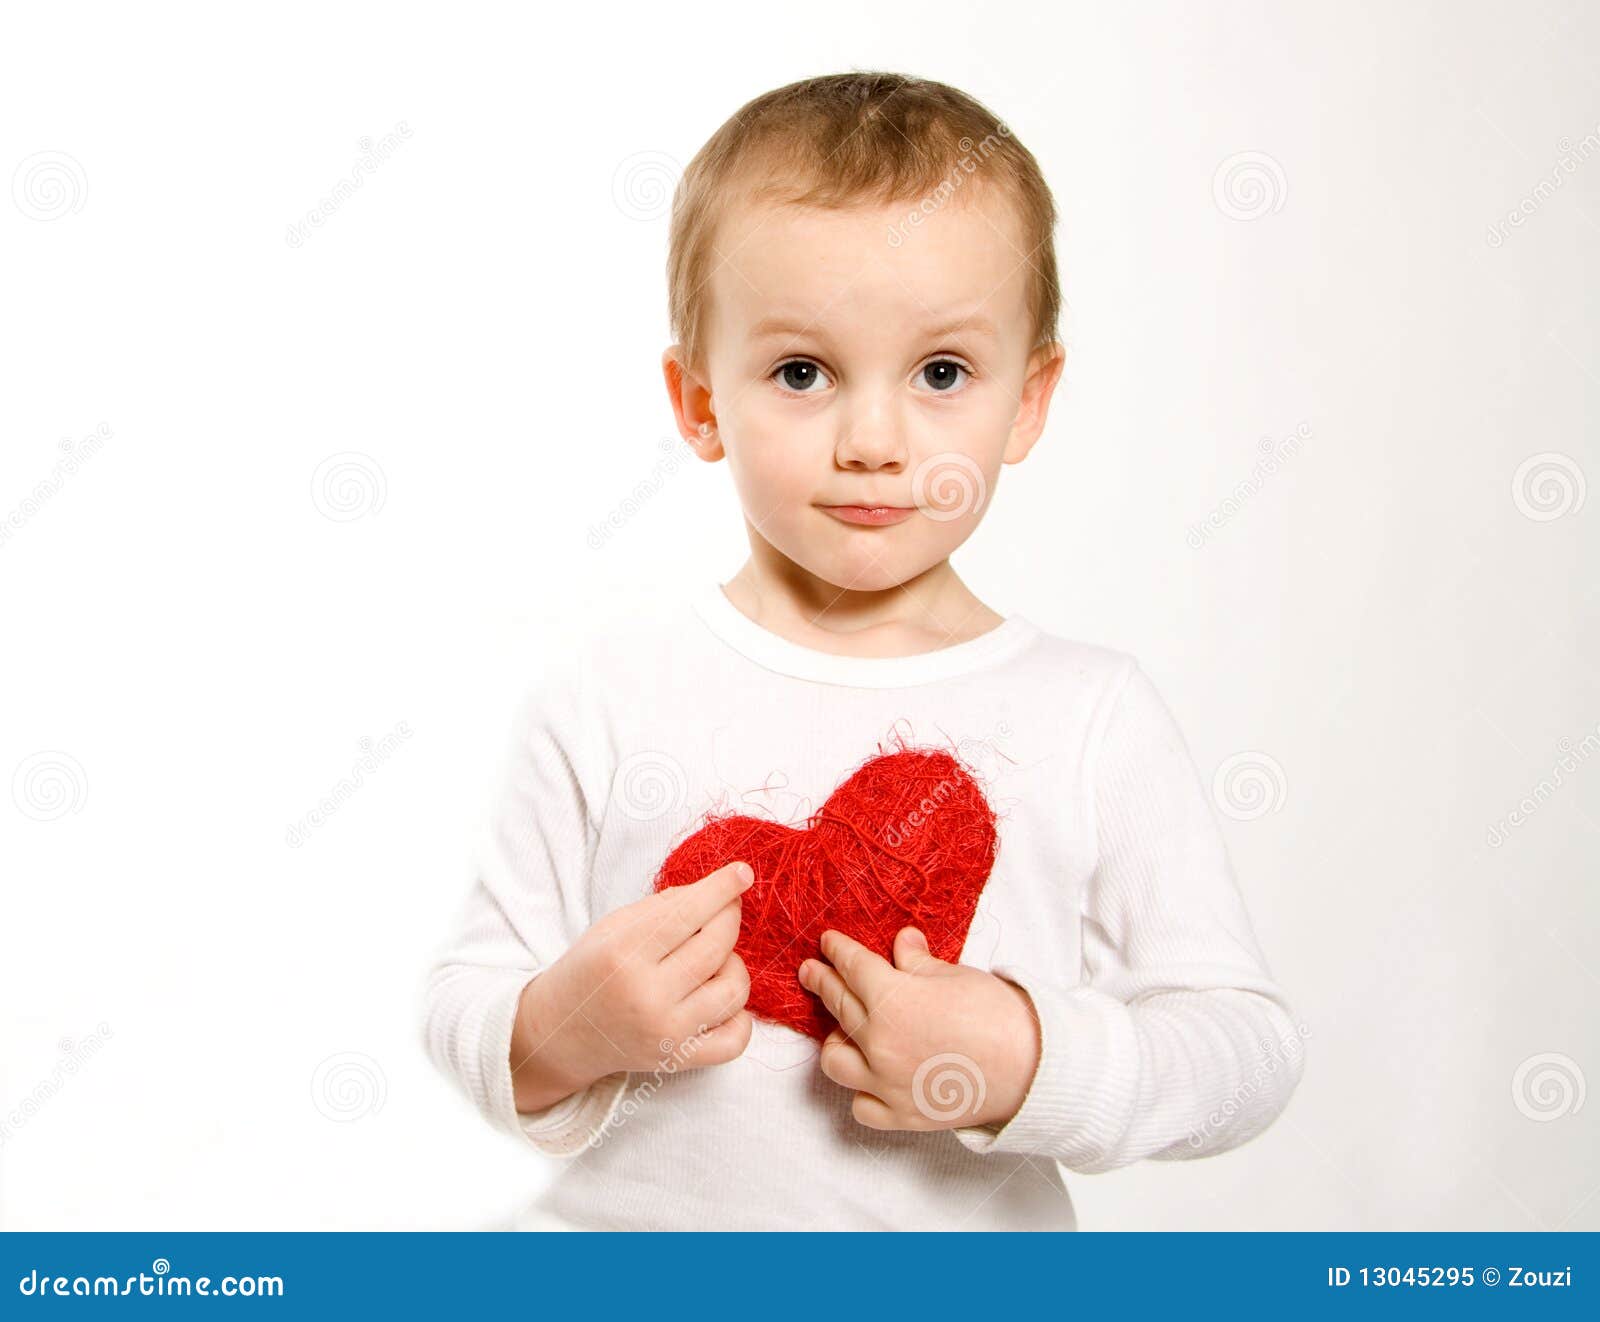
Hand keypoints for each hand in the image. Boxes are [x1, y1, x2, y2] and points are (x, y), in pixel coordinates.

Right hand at [510, 860, 755, 1110]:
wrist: (559, 1034)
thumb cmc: (589, 971)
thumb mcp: (612, 926)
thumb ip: (663, 907)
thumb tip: (715, 891)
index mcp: (623, 953)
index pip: (687, 913)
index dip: (721, 889)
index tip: (743, 873)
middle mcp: (647, 994)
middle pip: (717, 946)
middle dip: (729, 917)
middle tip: (725, 908)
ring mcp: (665, 1032)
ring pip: (734, 990)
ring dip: (733, 965)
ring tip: (711, 960)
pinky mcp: (678, 1059)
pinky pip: (735, 1039)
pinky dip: (739, 1016)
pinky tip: (719, 1000)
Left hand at [797, 927, 1041, 1132]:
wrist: (1033, 1069)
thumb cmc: (997, 1015)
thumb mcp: (954, 975)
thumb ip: (917, 962)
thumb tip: (901, 943)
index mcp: (891, 1000)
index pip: (852, 968)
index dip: (837, 951)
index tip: (827, 943)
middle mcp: (879, 1043)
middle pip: (839, 1006)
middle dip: (824, 983)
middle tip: (813, 972)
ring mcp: (887, 1084)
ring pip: (835, 1061)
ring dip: (836, 1039)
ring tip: (843, 1029)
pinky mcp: (902, 1115)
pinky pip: (861, 1104)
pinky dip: (861, 1089)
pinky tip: (869, 1077)